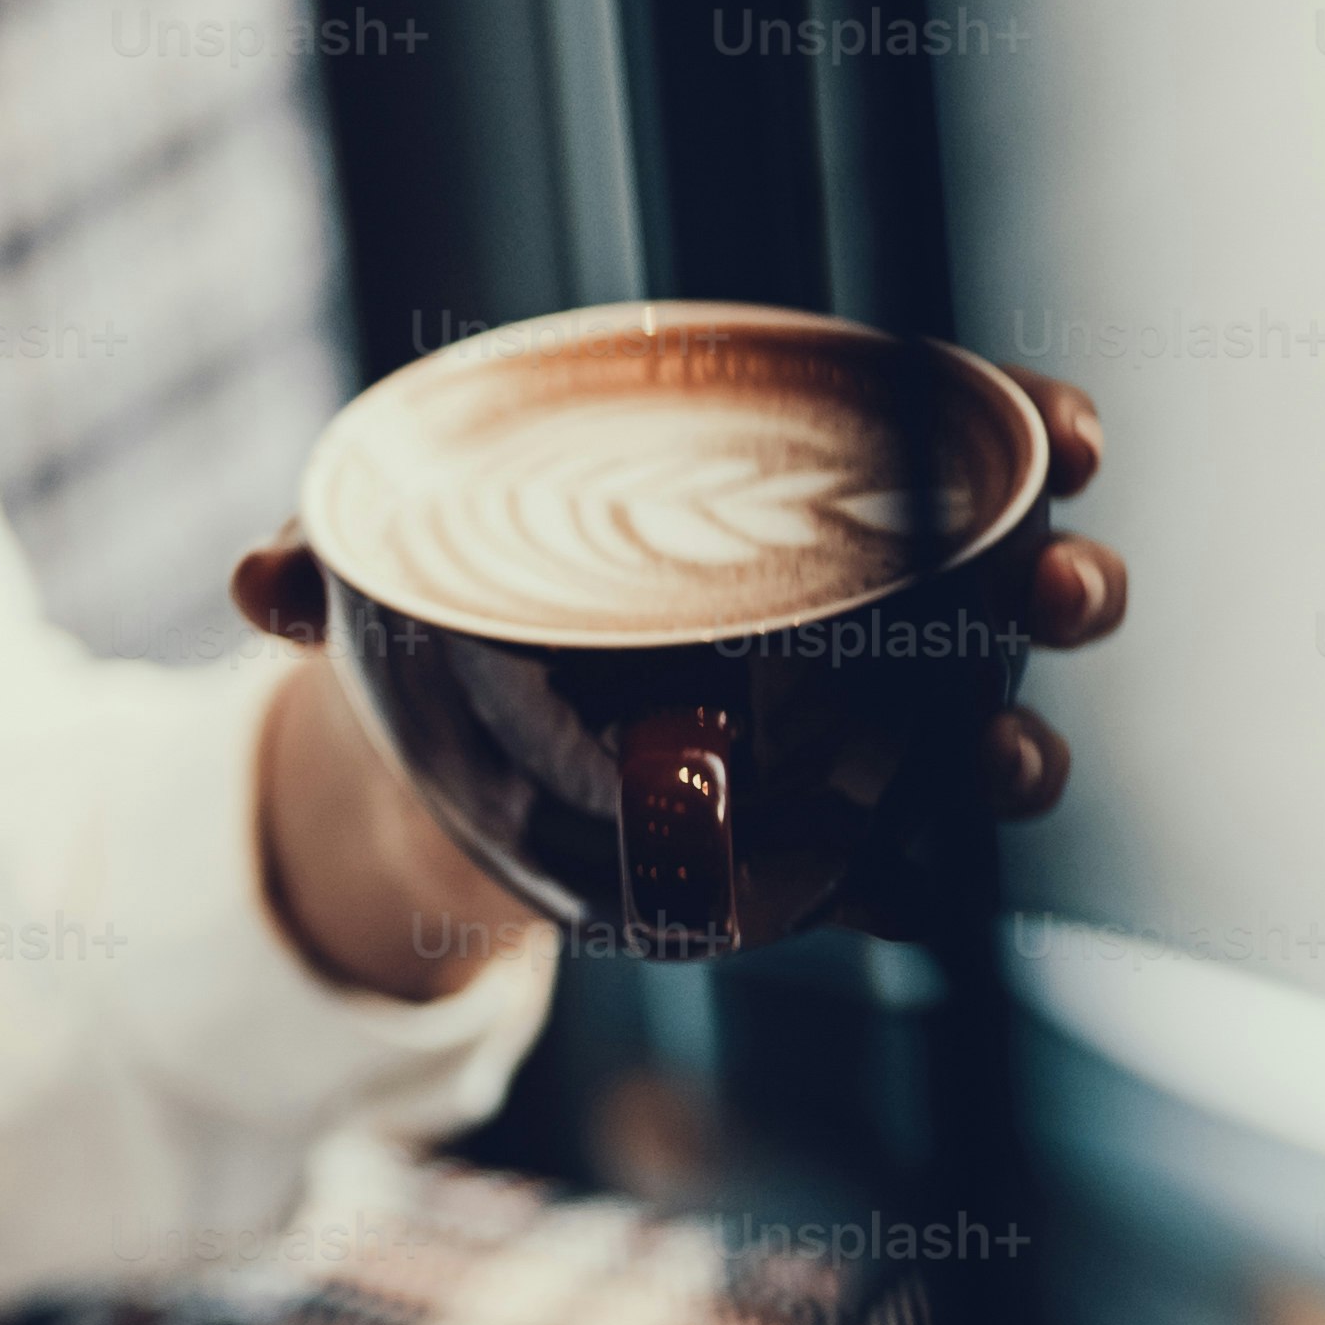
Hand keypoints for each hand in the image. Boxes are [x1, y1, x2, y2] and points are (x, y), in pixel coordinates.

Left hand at [219, 373, 1126, 991]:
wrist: (458, 742)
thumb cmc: (471, 589)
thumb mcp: (402, 554)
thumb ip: (342, 552)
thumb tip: (255, 580)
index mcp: (791, 487)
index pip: (946, 433)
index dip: (1027, 427)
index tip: (1066, 430)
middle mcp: (860, 604)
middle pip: (1010, 584)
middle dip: (1069, 583)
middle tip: (1069, 591)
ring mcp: (855, 731)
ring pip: (984, 731)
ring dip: (1021, 751)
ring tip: (1009, 766)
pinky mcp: (813, 848)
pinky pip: (891, 867)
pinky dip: (904, 887)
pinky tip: (904, 897)